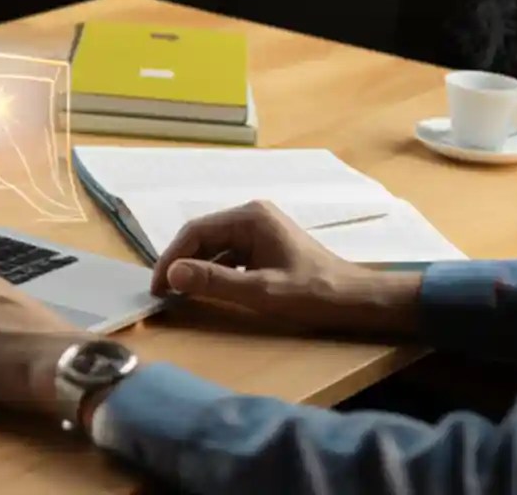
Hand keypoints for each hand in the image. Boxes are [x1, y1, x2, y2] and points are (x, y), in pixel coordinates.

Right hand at [150, 200, 422, 333]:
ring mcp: (259, 230)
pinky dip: (214, 272)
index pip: (196, 231)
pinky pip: (229, 256)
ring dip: (196, 269)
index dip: (171, 258)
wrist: (358, 300)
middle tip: (164, 293)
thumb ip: (215, 281)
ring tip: (179, 294)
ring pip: (214, 247)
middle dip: (181, 263)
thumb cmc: (314, 294)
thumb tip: (172, 274)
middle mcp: (251, 216)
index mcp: (250, 217)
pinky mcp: (264, 246)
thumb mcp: (261, 291)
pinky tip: (207, 291)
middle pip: (202, 236)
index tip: (158, 286)